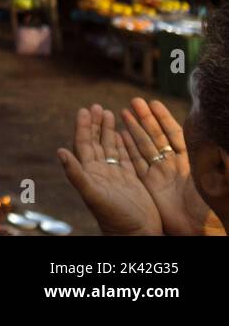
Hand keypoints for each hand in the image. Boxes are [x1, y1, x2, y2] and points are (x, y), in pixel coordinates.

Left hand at [58, 104, 161, 235]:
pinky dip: (124, 144)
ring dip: (108, 131)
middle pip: (96, 142)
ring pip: (110, 147)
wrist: (136, 233)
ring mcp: (116, 175)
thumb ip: (76, 173)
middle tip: (96, 106)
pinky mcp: (131, 180)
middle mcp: (101, 171)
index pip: (83, 144)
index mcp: (89, 172)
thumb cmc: (113, 216)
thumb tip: (59, 151)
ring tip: (109, 112)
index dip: (83, 127)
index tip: (84, 110)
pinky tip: (125, 133)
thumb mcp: (92, 193)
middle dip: (95, 124)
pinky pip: (126, 157)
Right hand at [121, 97, 216, 235]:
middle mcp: (173, 164)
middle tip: (134, 101)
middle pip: (156, 136)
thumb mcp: (211, 175)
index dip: (163, 118)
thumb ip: (207, 153)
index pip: (174, 134)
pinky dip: (128, 148)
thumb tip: (206, 129)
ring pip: (144, 146)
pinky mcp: (148, 184)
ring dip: (134, 129)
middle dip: (145, 118)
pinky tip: (120, 135)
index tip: (153, 103)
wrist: (198, 229)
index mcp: (189, 160)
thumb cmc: (209, 204)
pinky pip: (136, 162)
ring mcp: (160, 173)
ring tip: (123, 112)